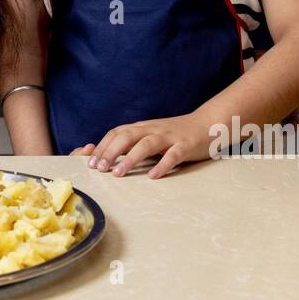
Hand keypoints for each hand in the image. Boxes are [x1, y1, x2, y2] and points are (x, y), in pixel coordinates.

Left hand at [81, 116, 199, 179]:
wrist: (208, 123)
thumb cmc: (175, 134)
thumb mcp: (151, 135)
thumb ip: (133, 144)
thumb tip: (109, 158)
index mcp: (142, 127)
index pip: (117, 133)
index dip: (102, 147)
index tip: (90, 163)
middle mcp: (152, 129)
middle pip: (127, 136)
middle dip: (110, 152)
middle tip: (99, 169)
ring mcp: (169, 137)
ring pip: (146, 144)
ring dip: (130, 158)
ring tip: (118, 173)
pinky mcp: (185, 146)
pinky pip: (173, 155)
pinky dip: (162, 165)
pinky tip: (153, 176)